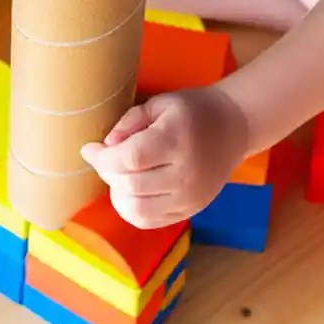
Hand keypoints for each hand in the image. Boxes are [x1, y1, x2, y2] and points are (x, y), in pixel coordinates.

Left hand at [80, 87, 247, 228]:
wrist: (234, 127)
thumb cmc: (192, 111)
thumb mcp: (160, 103)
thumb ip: (130, 121)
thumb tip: (106, 146)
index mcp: (177, 139)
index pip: (130, 158)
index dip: (102, 157)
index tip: (89, 148)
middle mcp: (187, 173)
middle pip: (130, 184)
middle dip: (107, 172)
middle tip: (105, 158)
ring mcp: (191, 196)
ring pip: (137, 209)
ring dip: (117, 194)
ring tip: (119, 175)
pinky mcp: (191, 210)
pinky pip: (150, 220)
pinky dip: (131, 209)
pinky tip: (130, 191)